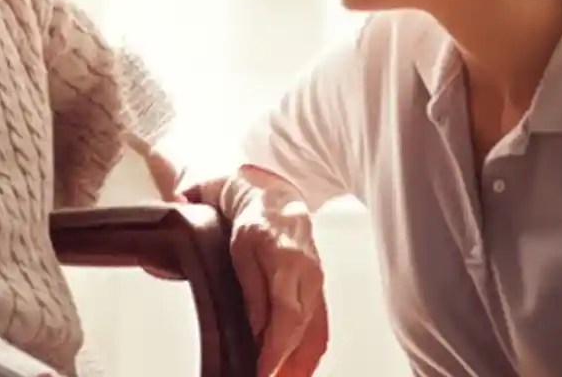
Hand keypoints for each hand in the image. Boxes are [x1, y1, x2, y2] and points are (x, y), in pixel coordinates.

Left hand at [225, 174, 328, 375]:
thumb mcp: (241, 252)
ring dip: (300, 364)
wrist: (277, 202)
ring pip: (315, 333)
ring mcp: (318, 284)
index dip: (277, 348)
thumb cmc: (254, 223)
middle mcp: (310, 276)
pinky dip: (310, 353)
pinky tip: (297, 370)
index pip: (287, 315)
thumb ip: (252, 291)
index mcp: (288, 261)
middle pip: (303, 330)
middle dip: (286, 363)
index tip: (263, 370)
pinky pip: (320, 328)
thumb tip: (259, 330)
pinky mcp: (320, 291)